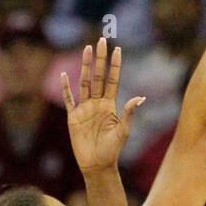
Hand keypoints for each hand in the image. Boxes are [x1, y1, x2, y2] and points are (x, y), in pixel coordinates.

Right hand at [61, 38, 143, 174]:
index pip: (112, 80)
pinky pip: (69, 99)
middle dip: (99, 59)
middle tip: (101, 40)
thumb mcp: (123, 131)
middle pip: (97, 76)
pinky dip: (66, 87)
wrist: (97, 165)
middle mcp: (97, 103)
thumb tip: (140, 98)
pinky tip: (64, 74)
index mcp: (110, 105)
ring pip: (84, 82)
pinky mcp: (73, 117)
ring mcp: (84, 109)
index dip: (114, 65)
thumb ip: (129, 113)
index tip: (117, 49)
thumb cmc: (112, 150)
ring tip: (87, 49)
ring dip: (85, 66)